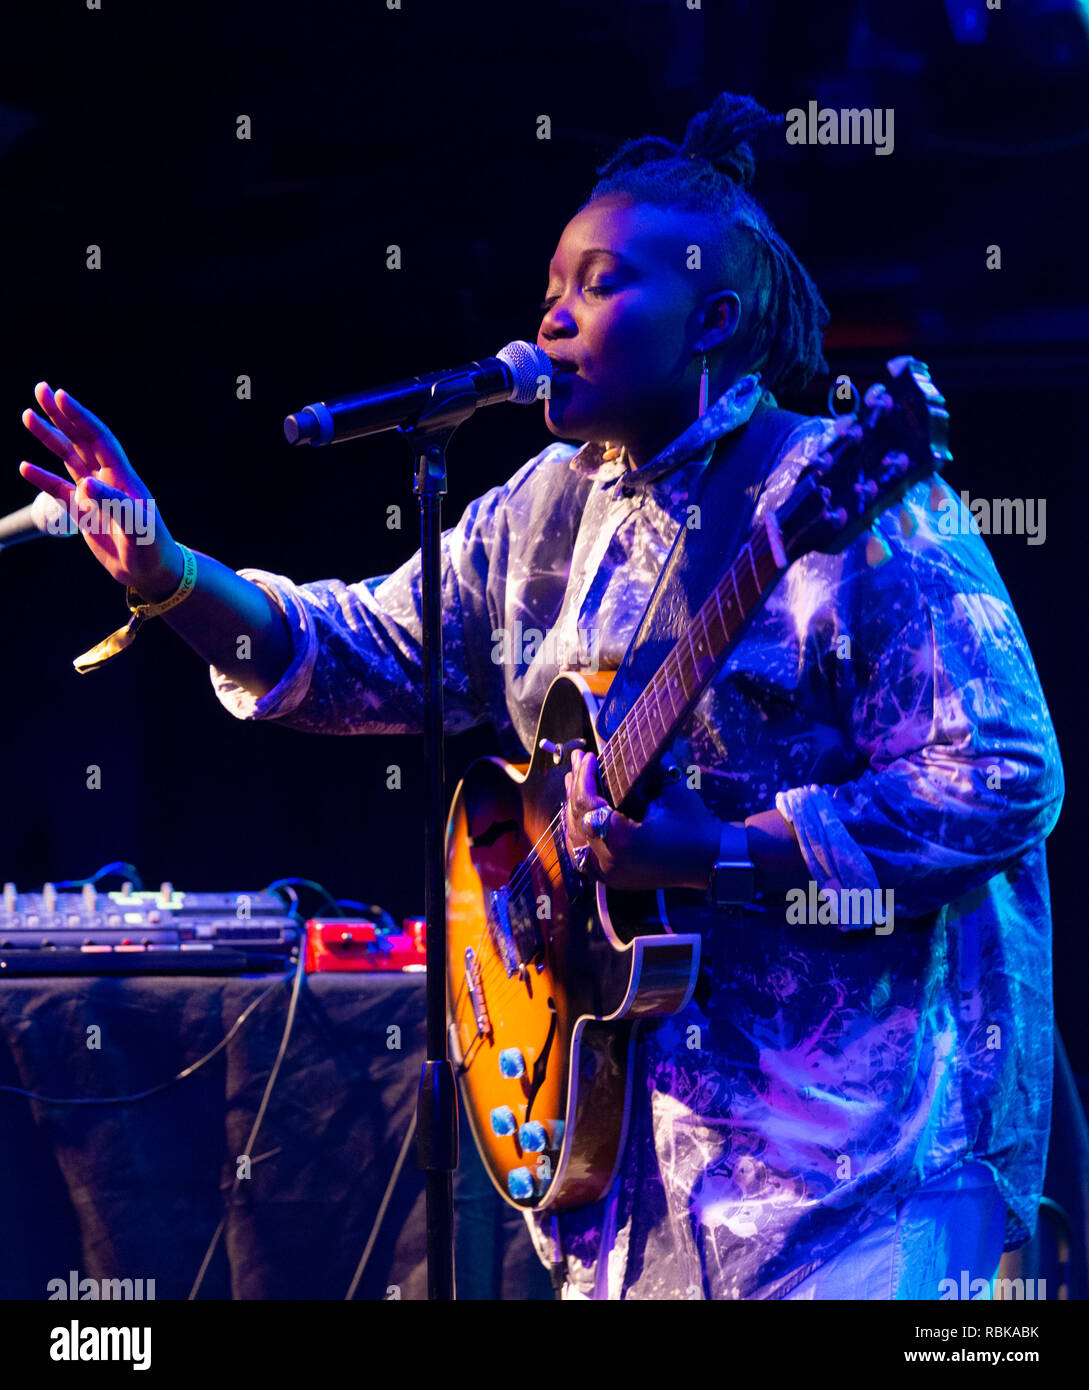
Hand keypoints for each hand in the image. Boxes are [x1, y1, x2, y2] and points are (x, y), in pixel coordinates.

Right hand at [19, 382, 182, 597]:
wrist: (153, 573)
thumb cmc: (152, 548)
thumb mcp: (136, 526)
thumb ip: (113, 503)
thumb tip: (86, 484)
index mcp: (122, 477)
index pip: (98, 438)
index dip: (80, 417)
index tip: (60, 396)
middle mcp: (107, 479)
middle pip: (80, 439)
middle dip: (61, 415)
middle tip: (40, 389)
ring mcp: (94, 494)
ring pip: (67, 459)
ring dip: (48, 438)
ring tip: (27, 416)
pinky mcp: (83, 512)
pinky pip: (58, 490)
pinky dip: (42, 478)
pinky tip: (26, 467)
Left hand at [563, 748, 721, 890]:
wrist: (711, 860)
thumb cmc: (694, 824)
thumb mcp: (671, 788)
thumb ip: (643, 767)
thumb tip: (624, 745)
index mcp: (621, 840)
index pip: (587, 804)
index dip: (584, 777)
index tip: (588, 756)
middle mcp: (609, 861)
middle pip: (577, 820)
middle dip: (575, 788)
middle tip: (576, 761)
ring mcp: (608, 874)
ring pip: (575, 839)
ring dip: (571, 809)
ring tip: (572, 782)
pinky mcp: (613, 878)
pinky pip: (583, 856)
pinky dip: (577, 834)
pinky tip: (576, 815)